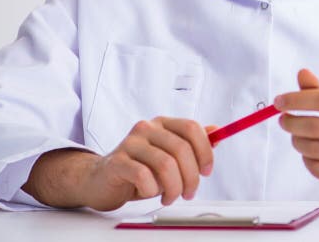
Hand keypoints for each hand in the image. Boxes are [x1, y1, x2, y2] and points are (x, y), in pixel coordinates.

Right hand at [23, 118, 215, 210]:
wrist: (100, 180)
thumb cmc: (139, 168)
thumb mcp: (169, 155)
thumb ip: (191, 144)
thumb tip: (217, 132)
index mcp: (163, 123)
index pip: (192, 128)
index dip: (205, 151)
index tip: (207, 171)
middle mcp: (147, 128)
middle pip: (181, 149)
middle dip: (191, 176)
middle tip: (189, 192)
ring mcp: (130, 143)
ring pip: (165, 164)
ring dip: (174, 187)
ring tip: (170, 196)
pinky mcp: (117, 161)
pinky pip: (144, 176)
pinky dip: (152, 189)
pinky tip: (150, 193)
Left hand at [274, 69, 318, 197]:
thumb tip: (302, 73)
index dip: (298, 100)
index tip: (278, 101)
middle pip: (318, 127)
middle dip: (293, 123)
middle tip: (282, 121)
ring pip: (315, 150)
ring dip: (298, 142)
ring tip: (295, 137)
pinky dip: (308, 160)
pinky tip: (309, 154)